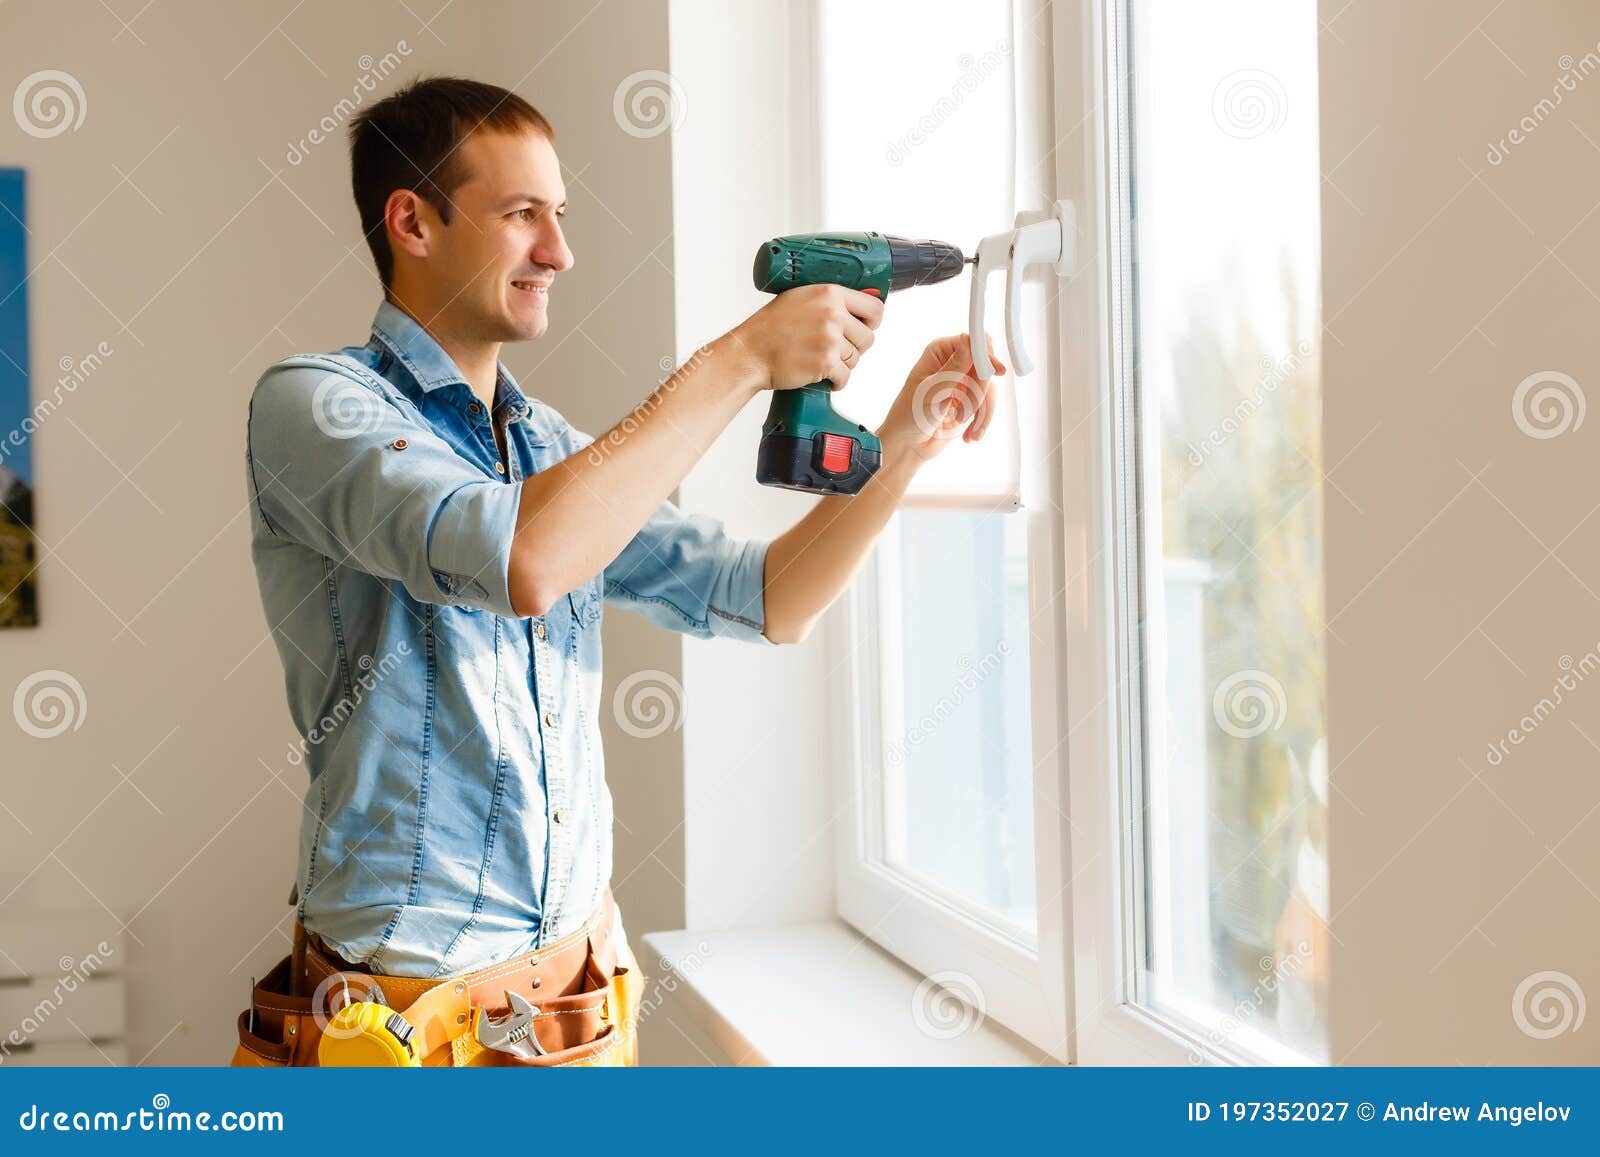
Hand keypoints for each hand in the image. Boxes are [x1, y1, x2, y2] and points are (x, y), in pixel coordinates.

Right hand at [728, 284, 884, 393]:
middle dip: (855, 347)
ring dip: (843, 364)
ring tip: (821, 360)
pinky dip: (836, 380)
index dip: (872, 322)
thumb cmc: (771, 327)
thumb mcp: (801, 298)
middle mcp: (832, 314)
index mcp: (829, 293)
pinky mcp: (825, 363)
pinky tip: (822, 375)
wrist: (751, 352)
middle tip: (836, 349)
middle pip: (868, 337)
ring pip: (856, 358)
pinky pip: (845, 376)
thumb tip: (864, 302)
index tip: (865, 328)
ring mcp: (830, 339)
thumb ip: (830, 299)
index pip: (874, 309)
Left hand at [876, 333, 1006, 467]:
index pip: (973, 342)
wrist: (908, 445)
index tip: (995, 372)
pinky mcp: (970, 401)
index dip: (986, 356)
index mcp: (940, 352)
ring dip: (980, 411)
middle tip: (965, 414)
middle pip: (985, 367)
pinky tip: (970, 436)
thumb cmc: (909, 415)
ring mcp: (964, 382)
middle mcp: (954, 363)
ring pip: (988, 388)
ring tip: (963, 428)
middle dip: (979, 393)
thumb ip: (954, 367)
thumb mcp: (932, 391)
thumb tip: (967, 339)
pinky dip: (981, 421)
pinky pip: (987, 405)